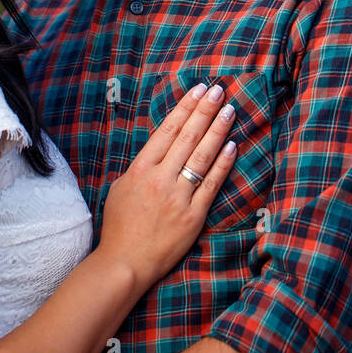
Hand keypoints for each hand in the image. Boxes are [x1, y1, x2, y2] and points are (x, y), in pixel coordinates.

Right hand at [99, 82, 236, 292]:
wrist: (125, 262)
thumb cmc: (119, 226)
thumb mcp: (120, 188)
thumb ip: (141, 168)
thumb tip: (160, 150)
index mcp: (140, 169)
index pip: (167, 130)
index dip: (185, 108)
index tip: (198, 90)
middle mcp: (160, 179)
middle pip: (187, 137)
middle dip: (205, 110)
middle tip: (219, 90)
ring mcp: (178, 197)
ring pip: (202, 156)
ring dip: (217, 130)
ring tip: (229, 110)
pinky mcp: (194, 216)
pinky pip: (212, 184)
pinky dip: (222, 164)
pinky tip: (232, 146)